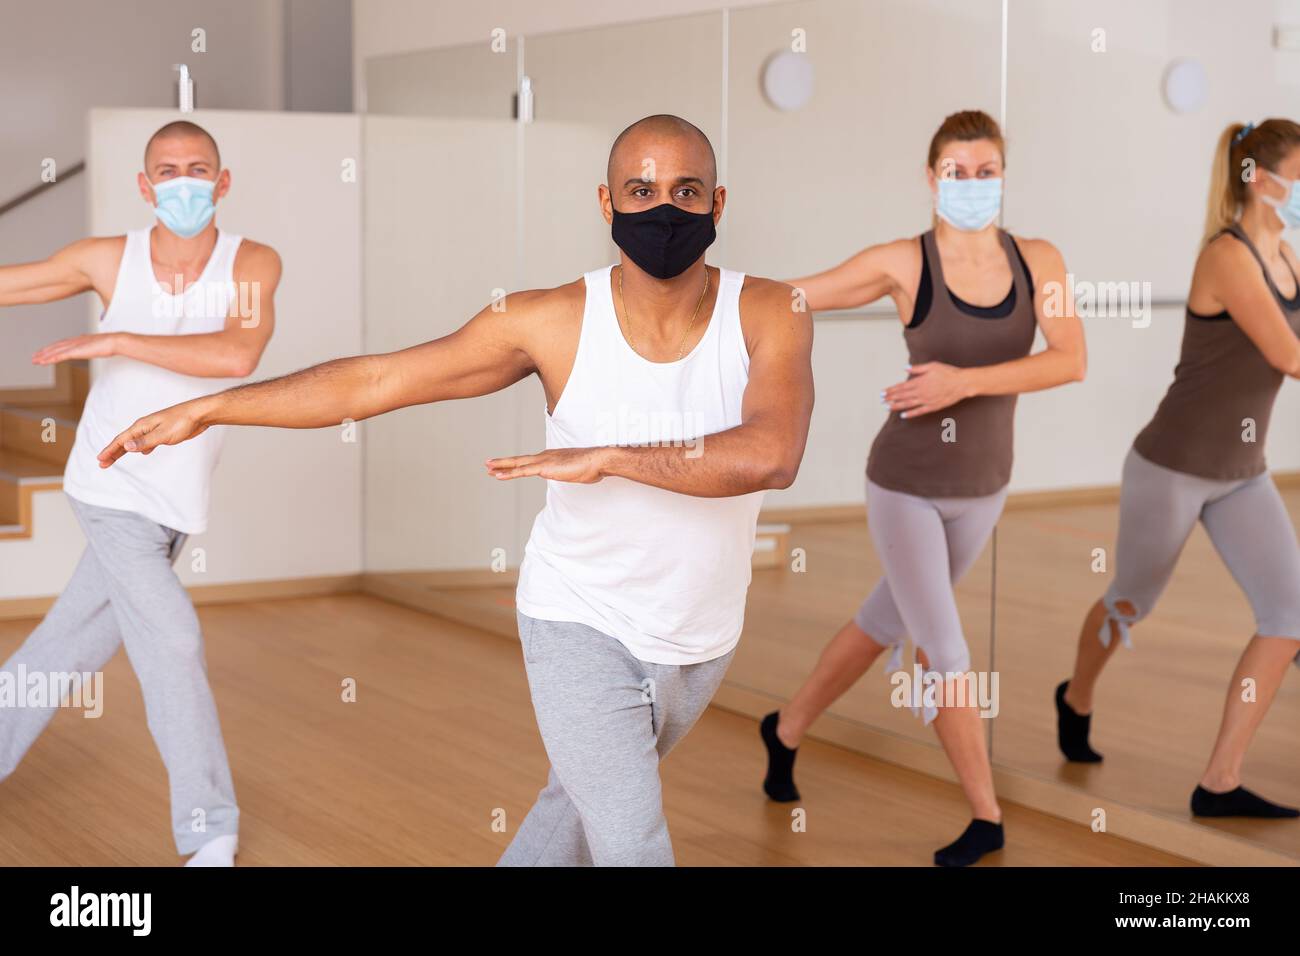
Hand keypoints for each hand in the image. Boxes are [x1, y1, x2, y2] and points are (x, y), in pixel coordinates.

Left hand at [32, 332, 119, 364]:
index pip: (62, 344)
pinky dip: (51, 358)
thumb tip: (94, 348)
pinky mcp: (75, 351)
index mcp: (80, 340)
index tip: (45, 352)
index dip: (52, 348)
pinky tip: (45, 362)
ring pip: (55, 351)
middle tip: (35, 357)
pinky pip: (60, 355)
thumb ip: (93, 346)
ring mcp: (74, 346)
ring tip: (36, 360)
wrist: (114, 341)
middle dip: (44, 352)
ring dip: (44, 356)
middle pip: (55, 346)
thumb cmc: (111, 344)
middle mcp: (74, 341)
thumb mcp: (99, 346)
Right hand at [97, 399, 209, 467]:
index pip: (121, 440)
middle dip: (113, 452)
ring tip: (116, 458)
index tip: (100, 460)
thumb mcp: (163, 434)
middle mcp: (145, 427)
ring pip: (136, 442)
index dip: (109, 450)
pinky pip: (148, 441)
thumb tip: (125, 446)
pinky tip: (144, 452)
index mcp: (142, 426)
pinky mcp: (164, 432)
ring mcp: (154, 429)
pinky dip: (142, 448)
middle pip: (125, 441)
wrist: (200, 414)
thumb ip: (144, 441)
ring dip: (125, 450)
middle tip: (102, 464)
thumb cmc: (183, 422)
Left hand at [486, 447, 609, 483]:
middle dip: (503, 463)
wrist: (597, 460)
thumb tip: (580, 475)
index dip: (516, 464)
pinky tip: (498, 475)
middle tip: (488, 464)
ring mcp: (543, 461)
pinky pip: (521, 471)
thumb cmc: (592, 466)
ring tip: (488, 469)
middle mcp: (544, 456)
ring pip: (516, 464)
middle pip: (519, 460)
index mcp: (552, 457)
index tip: (507, 466)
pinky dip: (508, 473)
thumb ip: (574, 473)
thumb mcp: (579, 472)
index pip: (530, 461)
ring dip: (501, 467)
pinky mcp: (543, 468)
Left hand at [882, 362, 972, 417]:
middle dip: (890, 398)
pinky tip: (902, 416)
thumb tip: (905, 368)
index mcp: (920, 381)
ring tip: (887, 407)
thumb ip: (917, 368)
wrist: (962, 383)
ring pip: (908, 404)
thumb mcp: (932, 366)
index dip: (891, 390)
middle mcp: (921, 392)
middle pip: (902, 396)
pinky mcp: (933, 407)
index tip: (883, 392)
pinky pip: (919, 411)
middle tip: (881, 400)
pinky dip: (910, 414)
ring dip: (896, 406)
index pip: (902, 387)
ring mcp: (927, 400)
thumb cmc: (948, 372)